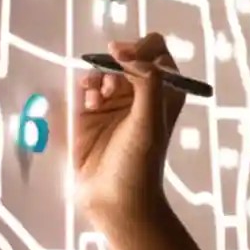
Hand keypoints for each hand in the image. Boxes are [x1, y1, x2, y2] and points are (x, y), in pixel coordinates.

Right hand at [73, 33, 186, 231]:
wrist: (114, 201)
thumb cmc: (139, 162)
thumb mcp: (150, 120)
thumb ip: (147, 82)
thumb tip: (128, 54)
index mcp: (165, 92)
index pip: (156, 51)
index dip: (140, 48)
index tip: (124, 58)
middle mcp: (140, 94)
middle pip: (126, 57)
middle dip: (115, 64)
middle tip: (109, 80)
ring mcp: (113, 104)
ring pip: (103, 70)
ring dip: (98, 76)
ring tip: (96, 97)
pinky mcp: (89, 115)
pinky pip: (84, 88)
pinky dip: (84, 89)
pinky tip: (87, 104)